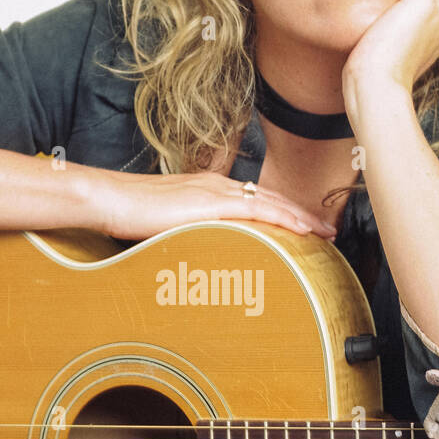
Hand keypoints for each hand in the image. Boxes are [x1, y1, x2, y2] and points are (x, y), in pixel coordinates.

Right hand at [90, 170, 338, 242]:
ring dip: (300, 216)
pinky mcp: (211, 202)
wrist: (110, 198)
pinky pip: (257, 209)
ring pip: (270, 201)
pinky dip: (283, 217)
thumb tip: (197, 253)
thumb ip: (186, 233)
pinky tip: (301, 228)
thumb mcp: (166, 225)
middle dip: (301, 214)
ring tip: (324, 232)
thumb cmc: (129, 214)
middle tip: (328, 230)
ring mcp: (215, 191)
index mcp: (207, 189)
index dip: (282, 211)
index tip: (304, 226)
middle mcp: (217, 185)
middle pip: (270, 198)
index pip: (255, 198)